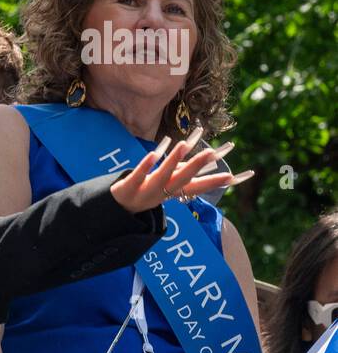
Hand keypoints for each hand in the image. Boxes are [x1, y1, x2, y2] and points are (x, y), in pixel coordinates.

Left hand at [109, 127, 245, 214]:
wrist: (120, 207)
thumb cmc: (150, 190)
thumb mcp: (170, 182)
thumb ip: (188, 169)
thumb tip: (212, 157)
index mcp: (175, 191)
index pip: (198, 187)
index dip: (215, 183)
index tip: (233, 176)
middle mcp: (164, 192)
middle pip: (183, 179)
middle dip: (196, 166)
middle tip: (211, 152)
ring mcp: (146, 190)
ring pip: (163, 176)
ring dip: (173, 160)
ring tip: (183, 144)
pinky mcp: (129, 187)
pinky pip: (138, 175)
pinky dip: (146, 165)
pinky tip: (153, 153)